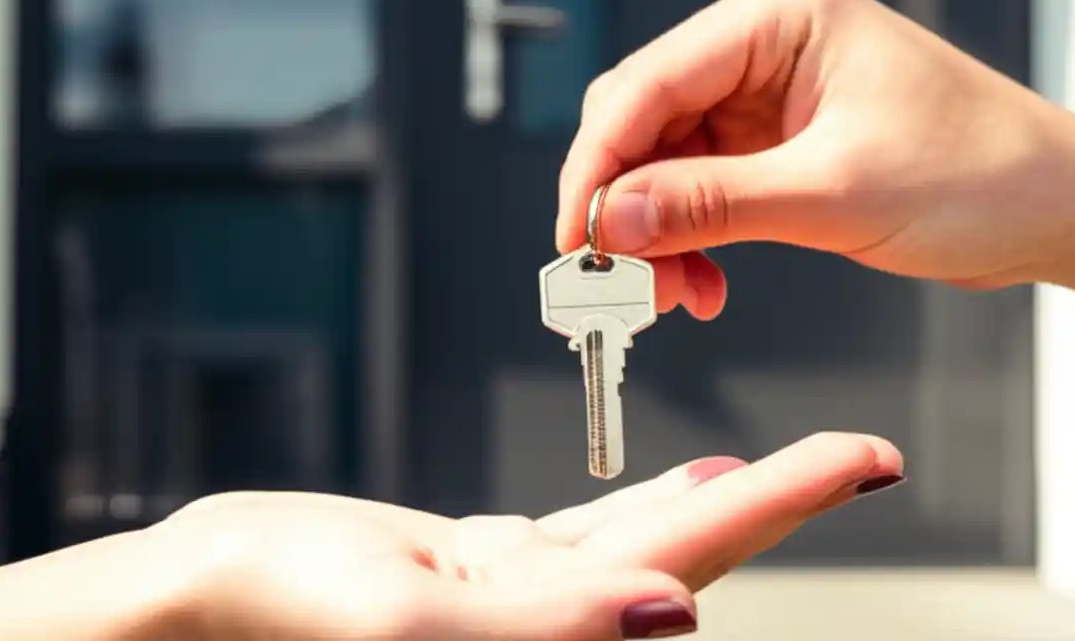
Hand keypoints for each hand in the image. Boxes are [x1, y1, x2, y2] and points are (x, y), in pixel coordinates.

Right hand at [147, 432, 902, 639]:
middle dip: (784, 493)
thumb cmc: (281, 611)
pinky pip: (588, 532)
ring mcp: (527, 599)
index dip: (790, 500)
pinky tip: (682, 474)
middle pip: (698, 544)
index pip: (701, 555)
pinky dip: (643, 500)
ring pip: (651, 533)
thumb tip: (673, 614)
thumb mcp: (409, 620)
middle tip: (860, 452)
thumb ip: (546, 625)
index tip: (869, 456)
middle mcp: (559, 623)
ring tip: (787, 466)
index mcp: (557, 634)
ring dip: (724, 495)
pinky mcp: (489, 572)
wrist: (206, 599)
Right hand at [556, 0, 1074, 318]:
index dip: (599, 165)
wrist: (1055, 208)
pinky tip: (701, 282)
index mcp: (779, 14)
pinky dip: (691, 239)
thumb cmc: (981, 174)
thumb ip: (710, 205)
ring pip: (665, 162)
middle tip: (616, 280)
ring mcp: (767, 92)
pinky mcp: (776, 140)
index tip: (576, 237)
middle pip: (644, 120)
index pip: (648, 82)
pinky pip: (701, 188)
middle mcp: (764, 42)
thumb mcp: (833, 193)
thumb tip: (611, 222)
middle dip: (626, 206)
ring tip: (672, 296)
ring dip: (657, 233)